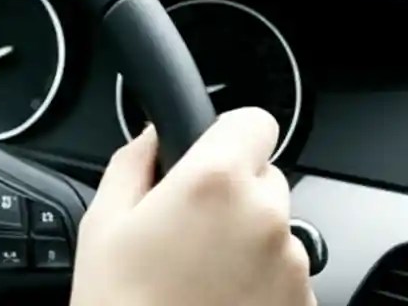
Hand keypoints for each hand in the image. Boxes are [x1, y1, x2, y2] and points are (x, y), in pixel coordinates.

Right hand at [70, 108, 314, 305]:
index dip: (227, 135)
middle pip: (265, 177)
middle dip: (233, 193)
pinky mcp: (304, 304)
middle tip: (189, 229)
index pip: (254, 120)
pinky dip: (261, 282)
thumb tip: (152, 136)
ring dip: (248, 240)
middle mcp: (266, 217)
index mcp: (216, 182)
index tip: (207, 157)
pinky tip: (219, 301)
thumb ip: (133, 162)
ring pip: (276, 228)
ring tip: (200, 276)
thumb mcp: (103, 224)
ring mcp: (292, 265)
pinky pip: (286, 273)